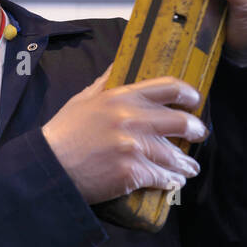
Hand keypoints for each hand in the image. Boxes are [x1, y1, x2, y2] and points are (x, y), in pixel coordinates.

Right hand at [42, 70, 207, 205]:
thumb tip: (118, 64)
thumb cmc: (62, 134)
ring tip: (188, 168)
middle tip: (198, 135)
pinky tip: (173, 182)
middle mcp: (131, 119)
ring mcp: (133, 147)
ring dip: (185, 164)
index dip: (188, 93)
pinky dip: (171, 182)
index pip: (168, 87)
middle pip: (181, 122)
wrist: (48, 168)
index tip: (194, 101)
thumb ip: (104, 83)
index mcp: (120, 97)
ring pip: (175, 155)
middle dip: (196, 130)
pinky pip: (163, 178)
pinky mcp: (132, 172)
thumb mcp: (81, 101)